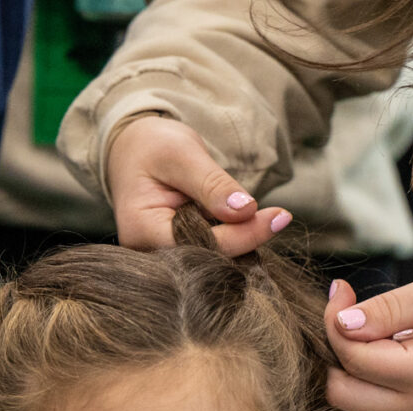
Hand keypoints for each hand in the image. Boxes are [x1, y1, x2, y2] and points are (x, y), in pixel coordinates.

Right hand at [105, 115, 292, 252]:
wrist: (133, 151)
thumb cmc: (153, 147)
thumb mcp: (182, 154)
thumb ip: (212, 183)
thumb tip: (246, 210)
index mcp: (141, 231)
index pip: (200, 245)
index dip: (242, 234)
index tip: (279, 216)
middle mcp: (148, 255)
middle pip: (207, 260)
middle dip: (245, 241)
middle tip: (278, 218)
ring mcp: (162, 259)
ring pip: (213, 261)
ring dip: (242, 242)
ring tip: (266, 219)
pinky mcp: (177, 256)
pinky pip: (211, 256)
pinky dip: (234, 240)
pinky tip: (249, 223)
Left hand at [323, 264, 412, 410]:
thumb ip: (388, 309)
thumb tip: (342, 323)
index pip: (355, 358)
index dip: (335, 322)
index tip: (342, 292)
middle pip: (343, 393)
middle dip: (337, 352)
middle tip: (351, 316)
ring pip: (352, 404)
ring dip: (351, 367)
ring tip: (377, 333)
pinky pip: (371, 410)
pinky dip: (367, 382)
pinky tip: (388, 354)